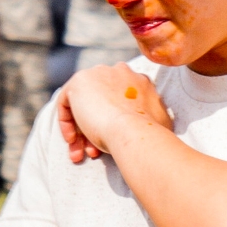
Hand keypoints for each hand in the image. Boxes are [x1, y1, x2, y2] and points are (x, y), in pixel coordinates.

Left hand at [58, 61, 172, 166]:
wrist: (134, 131)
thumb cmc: (151, 134)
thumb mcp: (160, 121)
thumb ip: (152, 115)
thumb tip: (155, 123)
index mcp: (140, 81)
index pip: (119, 102)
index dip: (114, 125)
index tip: (112, 144)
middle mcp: (120, 72)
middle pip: (100, 102)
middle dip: (94, 129)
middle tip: (92, 154)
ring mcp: (99, 74)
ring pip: (84, 104)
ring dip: (81, 131)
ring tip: (80, 154)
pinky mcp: (80, 81)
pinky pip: (67, 102)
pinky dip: (67, 122)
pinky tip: (72, 141)